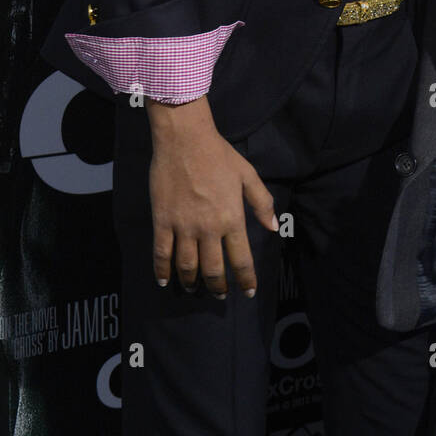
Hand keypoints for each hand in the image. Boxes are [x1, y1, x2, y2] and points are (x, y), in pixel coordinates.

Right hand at [146, 94, 277, 296]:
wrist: (185, 138)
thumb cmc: (219, 154)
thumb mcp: (247, 175)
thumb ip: (262, 203)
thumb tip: (274, 228)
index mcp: (232, 218)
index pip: (241, 259)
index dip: (246, 280)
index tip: (249, 292)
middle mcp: (208, 228)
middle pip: (213, 270)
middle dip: (218, 288)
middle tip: (220, 296)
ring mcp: (183, 226)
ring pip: (187, 266)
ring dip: (192, 283)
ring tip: (195, 290)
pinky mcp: (162, 221)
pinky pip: (161, 253)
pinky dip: (163, 271)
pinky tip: (165, 281)